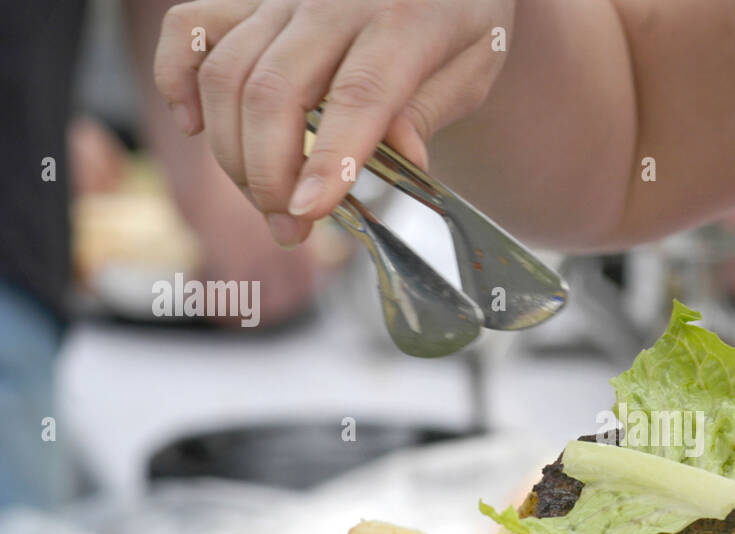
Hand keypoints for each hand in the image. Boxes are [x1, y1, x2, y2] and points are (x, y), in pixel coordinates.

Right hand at [154, 0, 515, 246]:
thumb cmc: (460, 16)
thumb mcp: (474, 62)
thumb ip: (432, 109)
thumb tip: (404, 159)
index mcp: (403, 20)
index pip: (358, 96)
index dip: (329, 159)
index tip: (310, 210)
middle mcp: (334, 1)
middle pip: (274, 91)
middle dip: (270, 174)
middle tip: (291, 228)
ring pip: (228, 72)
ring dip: (233, 152)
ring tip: (267, 202)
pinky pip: (192, 28)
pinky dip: (178, 79)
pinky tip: (197, 127)